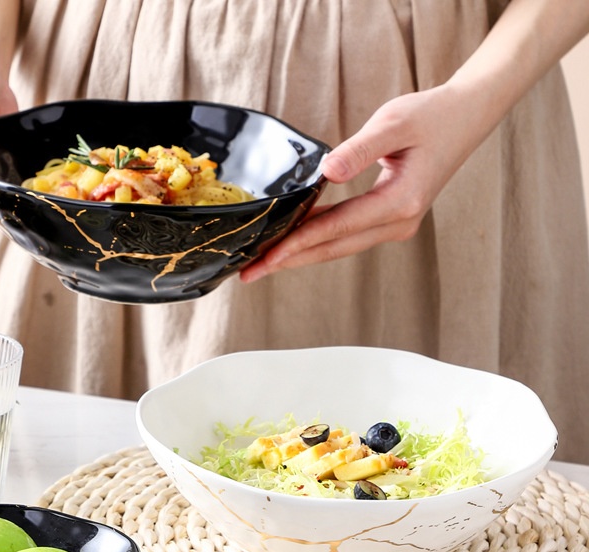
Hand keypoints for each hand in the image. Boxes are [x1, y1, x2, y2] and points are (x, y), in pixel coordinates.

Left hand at [239, 85, 480, 282]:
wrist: (465, 119)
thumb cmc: (431, 116)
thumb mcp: (393, 122)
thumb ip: (358, 149)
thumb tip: (326, 174)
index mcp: (399, 202)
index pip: (336, 229)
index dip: (297, 244)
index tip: (266, 258)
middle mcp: (398, 223)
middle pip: (332, 249)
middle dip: (287, 262)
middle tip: (248, 273)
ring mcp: (396, 226)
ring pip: (337, 248)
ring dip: (299, 255)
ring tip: (262, 263)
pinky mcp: (390, 221)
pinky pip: (346, 237)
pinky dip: (317, 241)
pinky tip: (291, 241)